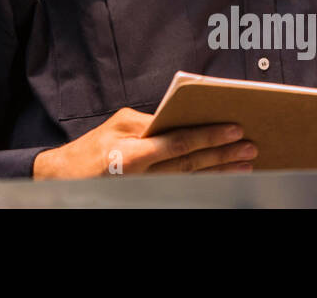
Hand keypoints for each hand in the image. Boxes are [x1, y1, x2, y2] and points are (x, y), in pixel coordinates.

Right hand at [32, 108, 256, 178]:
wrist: (66, 178)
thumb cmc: (93, 148)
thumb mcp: (117, 125)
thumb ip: (150, 122)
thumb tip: (180, 122)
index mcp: (134, 152)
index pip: (180, 142)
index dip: (209, 136)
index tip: (234, 129)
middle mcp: (143, 175)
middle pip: (191, 164)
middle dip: (223, 155)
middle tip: (249, 147)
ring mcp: (147, 189)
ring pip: (192, 179)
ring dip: (220, 171)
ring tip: (245, 164)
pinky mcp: (149, 195)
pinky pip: (183, 188)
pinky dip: (204, 182)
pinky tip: (222, 178)